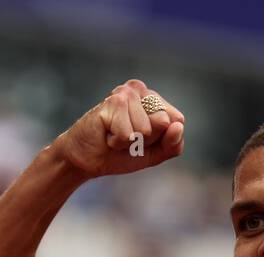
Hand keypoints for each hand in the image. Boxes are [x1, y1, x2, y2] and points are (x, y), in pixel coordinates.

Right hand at [51, 79, 185, 178]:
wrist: (86, 160)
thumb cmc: (119, 153)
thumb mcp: (153, 154)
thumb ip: (173, 145)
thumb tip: (178, 126)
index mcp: (154, 99)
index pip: (177, 120)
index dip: (162, 139)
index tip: (143, 140)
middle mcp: (141, 90)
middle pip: (163, 123)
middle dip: (147, 140)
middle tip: (127, 138)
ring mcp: (126, 93)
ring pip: (146, 129)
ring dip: (130, 142)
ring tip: (115, 136)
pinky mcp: (113, 102)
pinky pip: (129, 134)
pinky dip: (118, 142)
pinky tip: (107, 134)